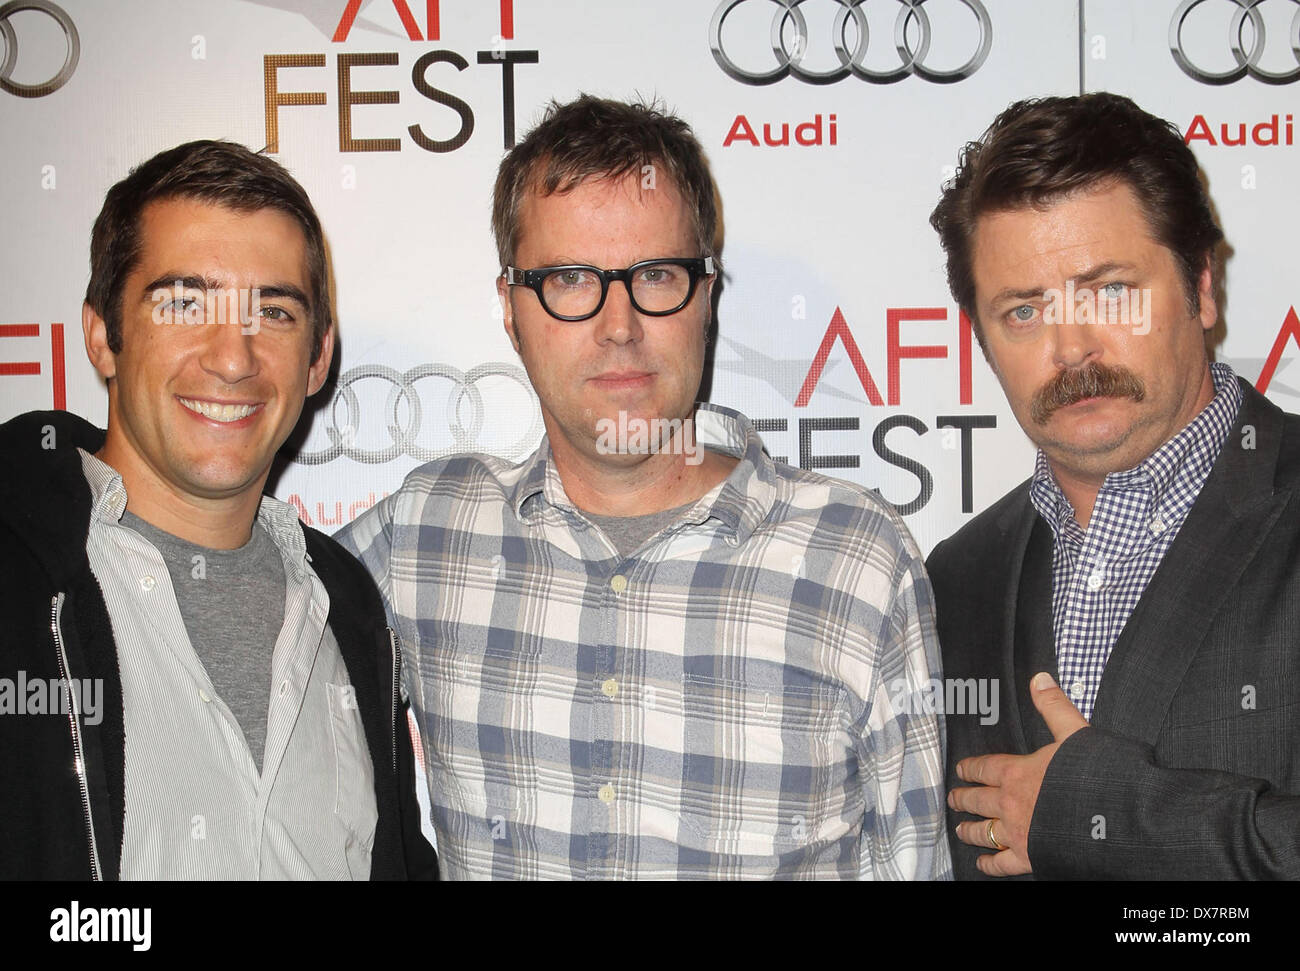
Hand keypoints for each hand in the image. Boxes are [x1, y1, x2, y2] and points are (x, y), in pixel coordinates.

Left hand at [947, 672, 1088, 875]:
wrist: (1114, 818)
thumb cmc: (1095, 775)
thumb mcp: (1075, 732)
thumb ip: (1053, 706)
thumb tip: (1038, 679)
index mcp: (1018, 771)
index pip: (984, 767)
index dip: (970, 768)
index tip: (961, 769)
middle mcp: (1010, 802)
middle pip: (977, 800)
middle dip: (963, 798)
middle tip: (953, 798)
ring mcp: (1018, 832)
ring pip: (984, 832)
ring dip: (969, 830)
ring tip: (960, 829)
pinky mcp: (1029, 857)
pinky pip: (1002, 863)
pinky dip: (990, 864)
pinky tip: (983, 863)